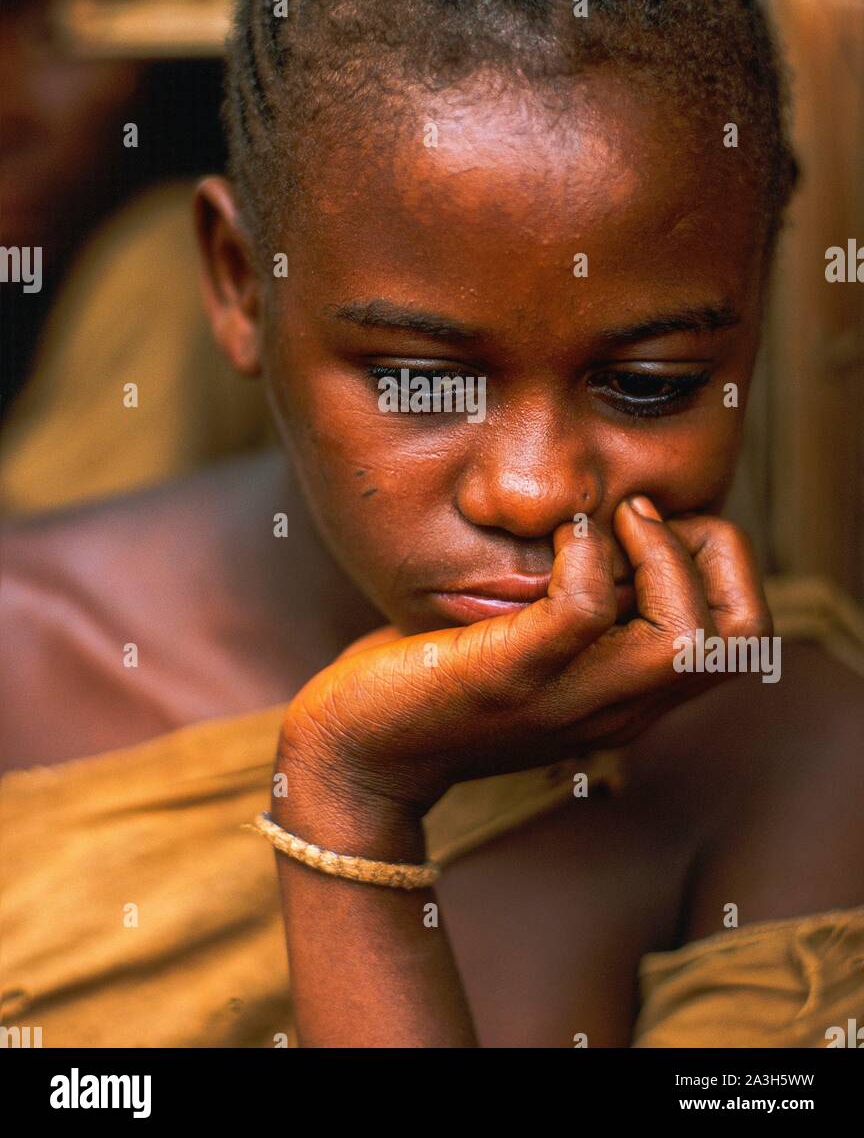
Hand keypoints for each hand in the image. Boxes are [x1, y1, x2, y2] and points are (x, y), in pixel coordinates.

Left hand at [277, 498, 771, 817]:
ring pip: (688, 637)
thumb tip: (605, 527)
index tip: (654, 527)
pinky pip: (582, 610)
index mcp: (631, 697)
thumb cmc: (438, 680)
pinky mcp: (508, 676)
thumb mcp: (532, 643)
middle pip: (744, 638)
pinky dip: (583, 554)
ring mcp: (569, 696)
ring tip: (610, 522)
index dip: (724, 565)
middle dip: (717, 552)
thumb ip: (579, 604)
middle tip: (641, 520)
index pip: (745, 639)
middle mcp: (618, 706)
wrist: (354, 754)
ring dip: (661, 553)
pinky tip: (558, 538)